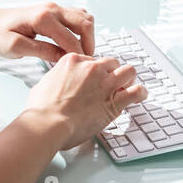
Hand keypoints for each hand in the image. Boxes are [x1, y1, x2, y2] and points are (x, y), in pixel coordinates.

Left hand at [0, 2, 95, 62]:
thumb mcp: (15, 48)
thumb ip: (40, 51)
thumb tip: (62, 57)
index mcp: (41, 18)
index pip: (70, 39)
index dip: (78, 55)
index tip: (79, 69)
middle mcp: (51, 9)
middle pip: (85, 23)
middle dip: (89, 44)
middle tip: (85, 61)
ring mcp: (54, 8)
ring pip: (84, 17)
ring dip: (88, 35)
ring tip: (81, 53)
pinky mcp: (54, 10)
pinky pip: (77, 16)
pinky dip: (82, 29)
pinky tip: (76, 42)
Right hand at [23, 52, 146, 151]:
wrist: (48, 123)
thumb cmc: (42, 108)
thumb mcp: (44, 83)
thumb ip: (55, 78)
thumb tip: (56, 81)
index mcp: (74, 61)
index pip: (92, 59)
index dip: (95, 70)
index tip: (95, 78)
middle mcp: (92, 68)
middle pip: (112, 62)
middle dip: (113, 72)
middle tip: (112, 82)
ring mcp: (105, 83)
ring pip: (128, 71)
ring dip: (129, 78)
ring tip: (129, 85)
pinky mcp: (114, 101)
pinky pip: (136, 92)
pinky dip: (140, 93)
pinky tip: (140, 95)